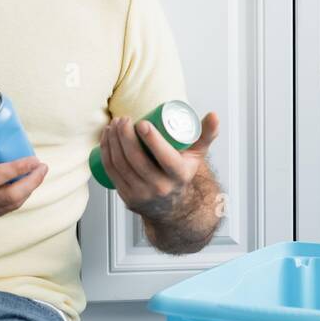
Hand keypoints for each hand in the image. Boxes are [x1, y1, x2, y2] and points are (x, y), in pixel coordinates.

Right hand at [0, 134, 46, 232]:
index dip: (19, 169)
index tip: (34, 159)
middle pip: (11, 196)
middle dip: (32, 182)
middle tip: (41, 168)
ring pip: (9, 206)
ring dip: (27, 191)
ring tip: (35, 177)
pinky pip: (1, 212)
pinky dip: (14, 200)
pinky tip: (21, 188)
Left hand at [98, 111, 219, 217]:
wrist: (172, 206)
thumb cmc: (182, 171)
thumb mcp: (198, 154)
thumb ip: (207, 133)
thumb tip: (214, 114)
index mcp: (179, 175)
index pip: (164, 157)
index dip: (151, 139)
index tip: (141, 121)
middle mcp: (160, 188)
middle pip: (137, 159)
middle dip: (125, 136)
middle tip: (123, 119)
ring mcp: (142, 194)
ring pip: (122, 165)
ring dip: (113, 142)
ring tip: (113, 125)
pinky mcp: (127, 197)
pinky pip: (112, 173)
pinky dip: (106, 154)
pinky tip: (105, 140)